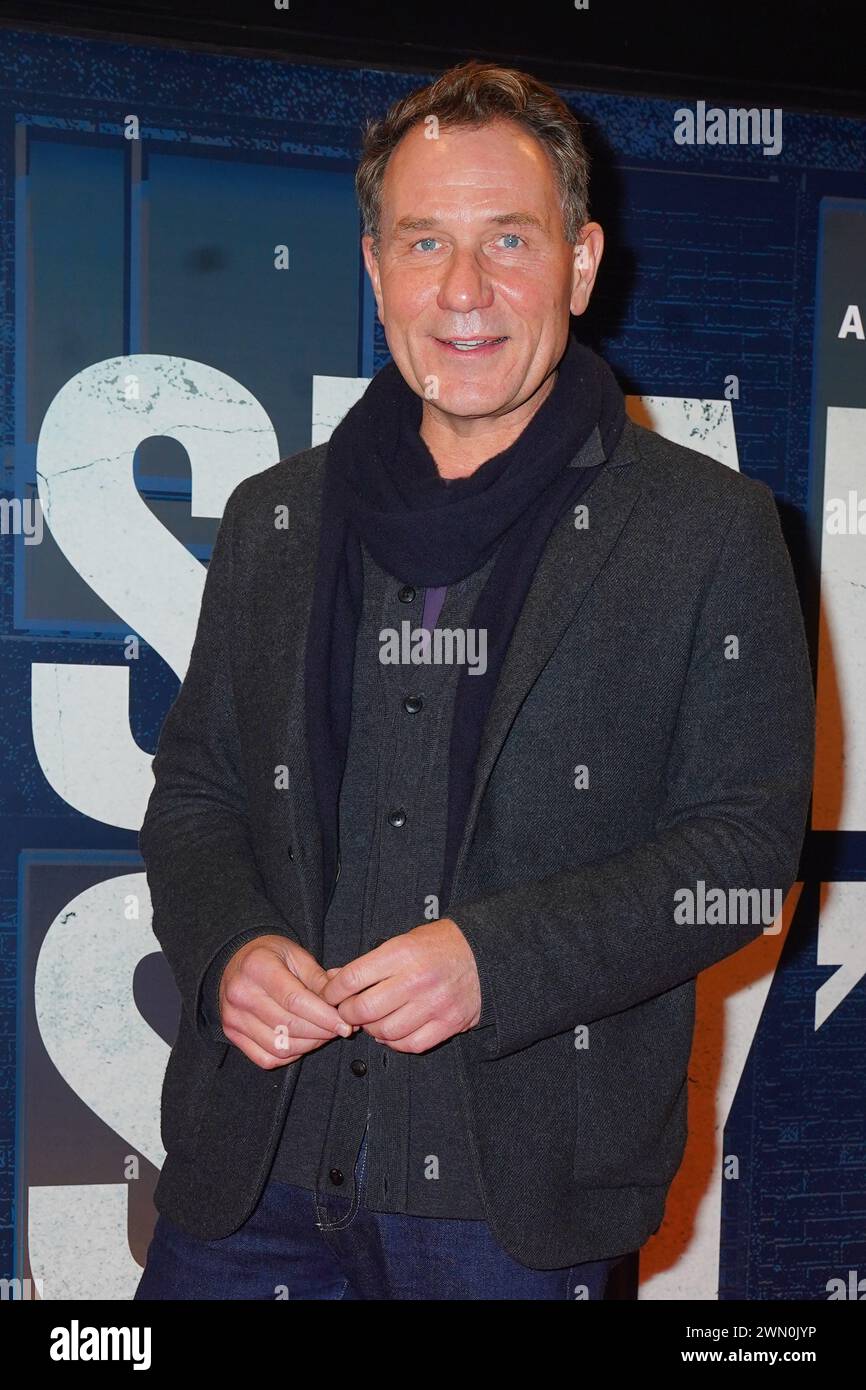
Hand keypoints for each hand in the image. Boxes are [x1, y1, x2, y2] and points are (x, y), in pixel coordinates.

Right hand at [219, 936, 356, 1069]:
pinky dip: (291, 1055)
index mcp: (257, 967)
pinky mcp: (232, 1034)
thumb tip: (342, 1004)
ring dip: (309, 1045)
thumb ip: (319, 979)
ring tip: (323, 1033)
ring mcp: (233, 1017)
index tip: (345, 1024)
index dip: (324, 1016)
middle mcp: (240, 994)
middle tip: (339, 1029)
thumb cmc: (271, 955)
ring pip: (279, 1046)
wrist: (236, 960)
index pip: (295, 1001)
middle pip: (288, 1026)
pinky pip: (267, 1058)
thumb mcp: (296, 955)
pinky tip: (303, 1042)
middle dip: (321, 1032)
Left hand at [320, 918, 481, 1053]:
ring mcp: (434, 1004)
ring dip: (371, 1030)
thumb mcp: (402, 941)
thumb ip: (369, 962)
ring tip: (372, 1020)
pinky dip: (395, 1042)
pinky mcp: (449, 1023)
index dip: (333, 991)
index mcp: (402, 953)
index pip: (352, 978)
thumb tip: (333, 980)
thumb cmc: (438, 945)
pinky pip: (410, 1044)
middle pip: (364, 1009)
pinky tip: (393, 1032)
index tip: (330, 995)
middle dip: (348, 1013)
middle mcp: (416, 979)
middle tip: (348, 1011)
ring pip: (384, 1031)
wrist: (484, 954)